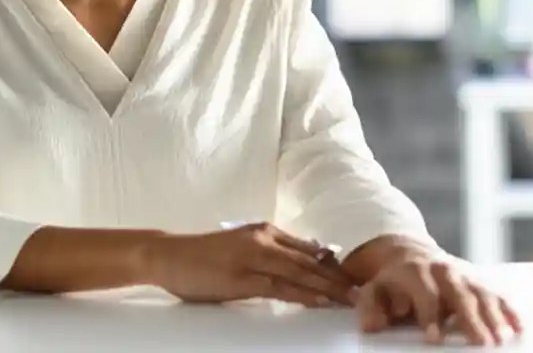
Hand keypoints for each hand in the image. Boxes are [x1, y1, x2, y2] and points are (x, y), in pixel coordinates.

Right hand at [143, 222, 355, 306]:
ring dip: (328, 287)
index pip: (308, 249)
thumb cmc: (204, 256)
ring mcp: (253, 257)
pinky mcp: (242, 277)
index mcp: (265, 231)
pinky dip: (302, 294)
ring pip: (299, 273)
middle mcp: (263, 239)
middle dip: (338, 278)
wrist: (169, 255)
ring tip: (349, 299)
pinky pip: (279, 287)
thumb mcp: (242, 247)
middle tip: (363, 291)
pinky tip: (318, 301)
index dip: (333, 265)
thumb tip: (302, 263)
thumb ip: (270, 253)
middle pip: (310, 261)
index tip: (354, 278)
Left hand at [355, 252, 522, 346]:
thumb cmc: (392, 282)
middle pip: (460, 295)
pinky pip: (497, 294)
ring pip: (482, 294)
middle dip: (470, 320)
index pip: (425, 295)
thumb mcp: (374, 289)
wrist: (408, 252)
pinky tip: (519, 328)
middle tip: (480, 343)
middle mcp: (444, 271)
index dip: (429, 317)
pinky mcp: (479, 280)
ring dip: (494, 317)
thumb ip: (370, 307)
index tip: (434, 339)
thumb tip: (372, 326)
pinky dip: (509, 310)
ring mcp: (465, 274)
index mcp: (416, 273)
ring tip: (501, 340)